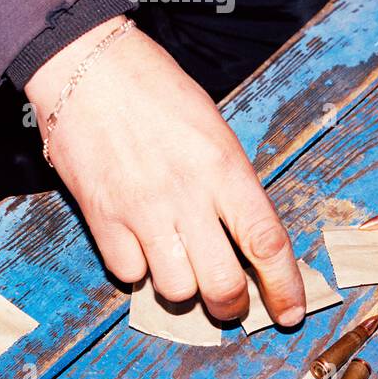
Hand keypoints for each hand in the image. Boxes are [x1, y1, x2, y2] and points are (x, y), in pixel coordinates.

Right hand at [26, 19, 305, 325]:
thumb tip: (247, 238)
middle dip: (232, 307)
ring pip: (175, 291)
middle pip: (223, 285)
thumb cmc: (155, 89)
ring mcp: (141, 210)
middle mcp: (187, 194)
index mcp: (224, 168)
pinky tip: (140, 245)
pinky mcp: (101, 217)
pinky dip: (138, 270)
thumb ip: (231, 183)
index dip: (284, 288)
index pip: (266, 243)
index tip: (290, 313)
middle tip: (229, 303)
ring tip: (179, 265)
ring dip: (183, 289)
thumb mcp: (212, 128)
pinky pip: (128, 274)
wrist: (87, 66)